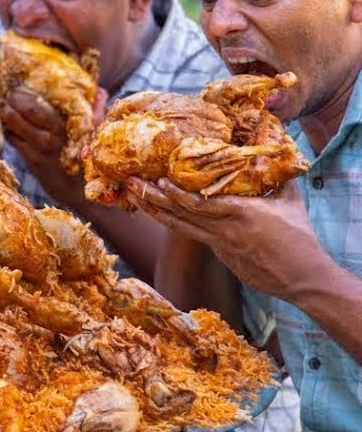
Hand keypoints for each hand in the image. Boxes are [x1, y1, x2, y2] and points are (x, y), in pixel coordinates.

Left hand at [0, 88, 109, 205]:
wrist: (81, 191)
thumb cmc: (88, 156)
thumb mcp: (96, 131)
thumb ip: (97, 108)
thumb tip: (98, 89)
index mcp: (74, 122)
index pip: (50, 100)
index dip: (31, 90)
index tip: (23, 82)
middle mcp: (57, 133)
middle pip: (29, 108)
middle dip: (15, 98)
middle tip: (10, 94)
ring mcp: (42, 146)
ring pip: (15, 123)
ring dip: (5, 113)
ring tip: (3, 107)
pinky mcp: (32, 159)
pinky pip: (12, 139)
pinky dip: (6, 129)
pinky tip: (6, 125)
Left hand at [126, 176, 326, 297]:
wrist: (302, 279)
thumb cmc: (300, 238)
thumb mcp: (290, 202)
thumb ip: (276, 177)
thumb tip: (273, 153)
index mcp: (241, 214)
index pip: (200, 205)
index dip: (177, 194)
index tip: (159, 180)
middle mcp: (223, 230)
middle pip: (180, 214)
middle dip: (151, 197)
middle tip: (129, 182)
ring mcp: (218, 245)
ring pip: (178, 226)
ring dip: (152, 210)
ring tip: (131, 195)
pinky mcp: (219, 254)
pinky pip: (190, 234)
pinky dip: (172, 221)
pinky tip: (157, 212)